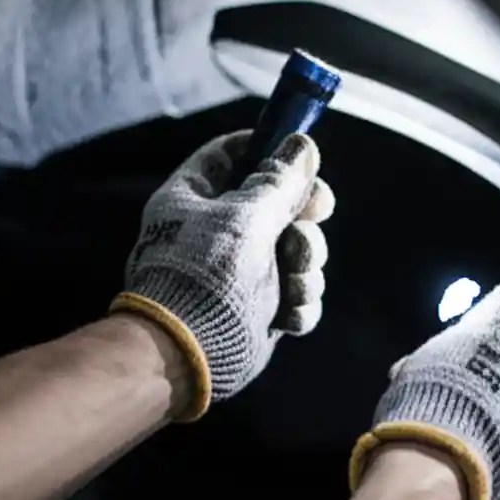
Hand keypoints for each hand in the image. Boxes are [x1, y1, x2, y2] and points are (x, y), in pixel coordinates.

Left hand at [110, 131, 332, 420]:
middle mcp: (219, 231)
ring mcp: (242, 271)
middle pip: (279, 203)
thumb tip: (302, 145)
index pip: (231, 155)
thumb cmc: (204, 276)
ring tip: (293, 283)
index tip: (300, 153)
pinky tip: (287, 316)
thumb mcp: (244, 218)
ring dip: (306, 266)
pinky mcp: (262, 308)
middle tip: (313, 216)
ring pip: (298, 250)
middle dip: (303, 217)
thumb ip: (279, 182)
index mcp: (196, 198)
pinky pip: (298, 294)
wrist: (186, 355)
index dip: (267, 148)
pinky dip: (300, 304)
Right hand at [349, 277, 499, 499]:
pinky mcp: (471, 482)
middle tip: (431, 354)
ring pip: (473, 411)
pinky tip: (409, 412)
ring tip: (407, 379)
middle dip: (465, 362)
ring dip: (445, 391)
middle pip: (498, 382)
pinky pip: (454, 439)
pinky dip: (436, 423)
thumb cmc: (461, 390)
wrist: (426, 464)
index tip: (477, 318)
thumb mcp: (489, 330)